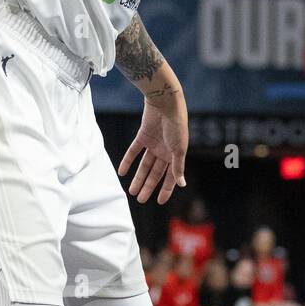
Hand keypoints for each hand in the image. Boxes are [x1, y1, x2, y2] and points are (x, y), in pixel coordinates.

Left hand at [118, 86, 187, 204]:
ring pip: (144, 165)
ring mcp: (153, 144)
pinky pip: (133, 151)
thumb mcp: (179, 149)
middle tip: (140, 200)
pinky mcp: (143, 136)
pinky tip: (122, 172)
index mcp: (176, 155)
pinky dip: (128, 161)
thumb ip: (178, 167)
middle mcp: (164, 151)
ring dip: (138, 177)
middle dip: (148, 186)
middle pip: (155, 173)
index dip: (166, 189)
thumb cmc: (176, 125)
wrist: (166, 103)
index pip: (170, 176)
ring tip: (132, 191)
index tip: (160, 202)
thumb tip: (182, 184)